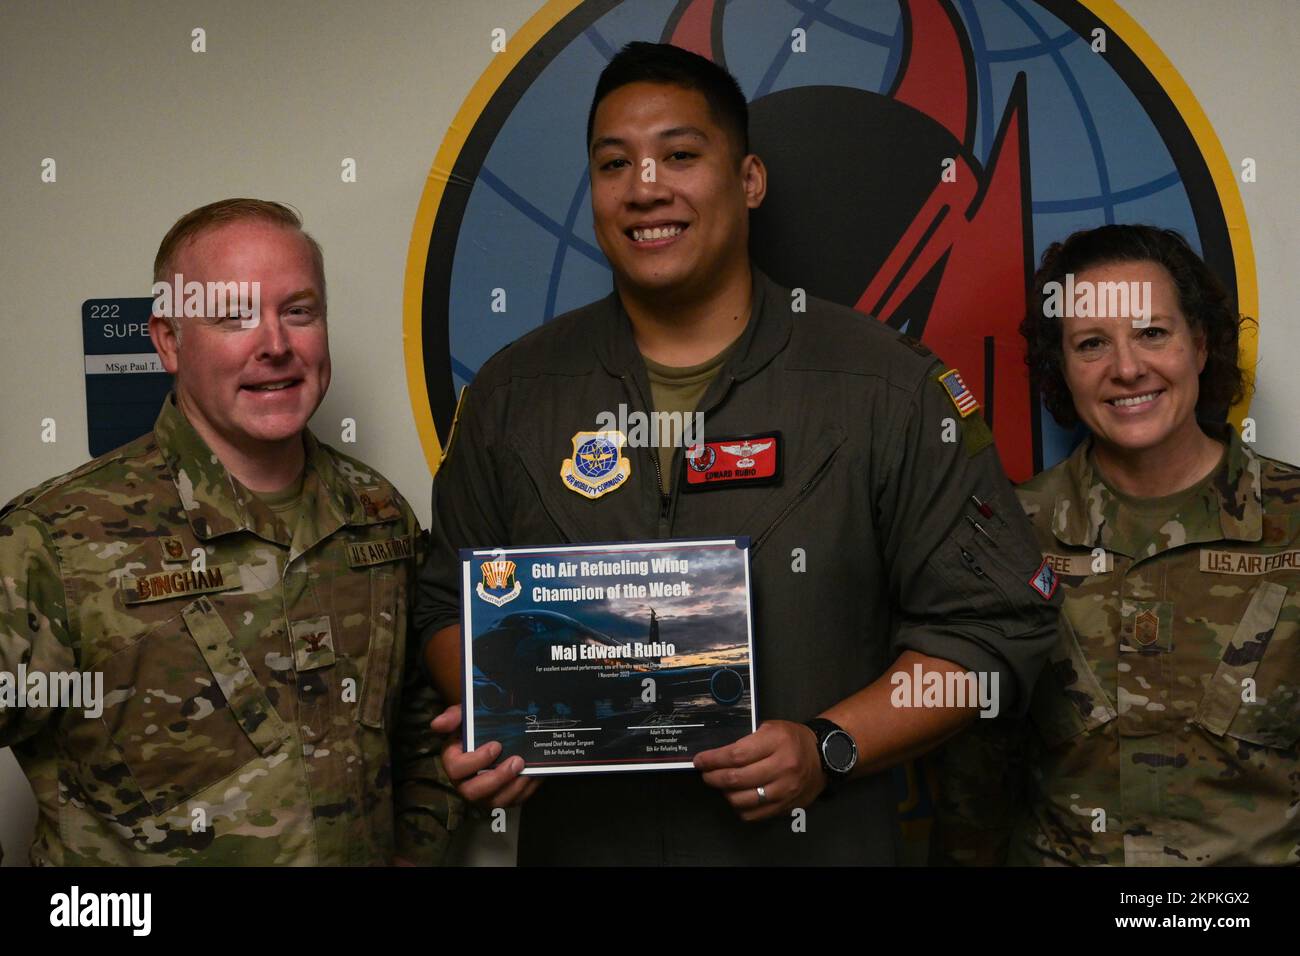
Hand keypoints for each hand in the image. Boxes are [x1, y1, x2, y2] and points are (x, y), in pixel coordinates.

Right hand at [430, 704, 541, 808]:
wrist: (498, 734)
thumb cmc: (478, 727)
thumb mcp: (467, 716)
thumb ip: (454, 717)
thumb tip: (437, 724)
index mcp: (454, 762)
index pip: (456, 769)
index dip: (476, 761)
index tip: (496, 746)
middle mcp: (465, 783)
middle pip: (473, 792)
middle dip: (497, 778)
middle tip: (517, 761)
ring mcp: (484, 794)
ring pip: (495, 802)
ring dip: (513, 787)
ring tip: (527, 768)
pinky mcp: (502, 798)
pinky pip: (513, 802)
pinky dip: (525, 791)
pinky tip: (534, 775)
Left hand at [694, 720, 825, 821]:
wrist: (823, 758)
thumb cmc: (793, 739)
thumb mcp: (771, 728)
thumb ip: (746, 740)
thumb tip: (717, 754)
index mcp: (777, 742)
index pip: (736, 755)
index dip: (713, 760)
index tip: (700, 761)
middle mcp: (782, 768)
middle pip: (737, 779)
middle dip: (713, 777)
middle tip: (706, 774)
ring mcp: (785, 790)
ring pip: (742, 800)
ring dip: (725, 793)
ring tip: (722, 784)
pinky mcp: (786, 807)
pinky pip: (753, 814)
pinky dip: (739, 807)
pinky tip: (737, 796)